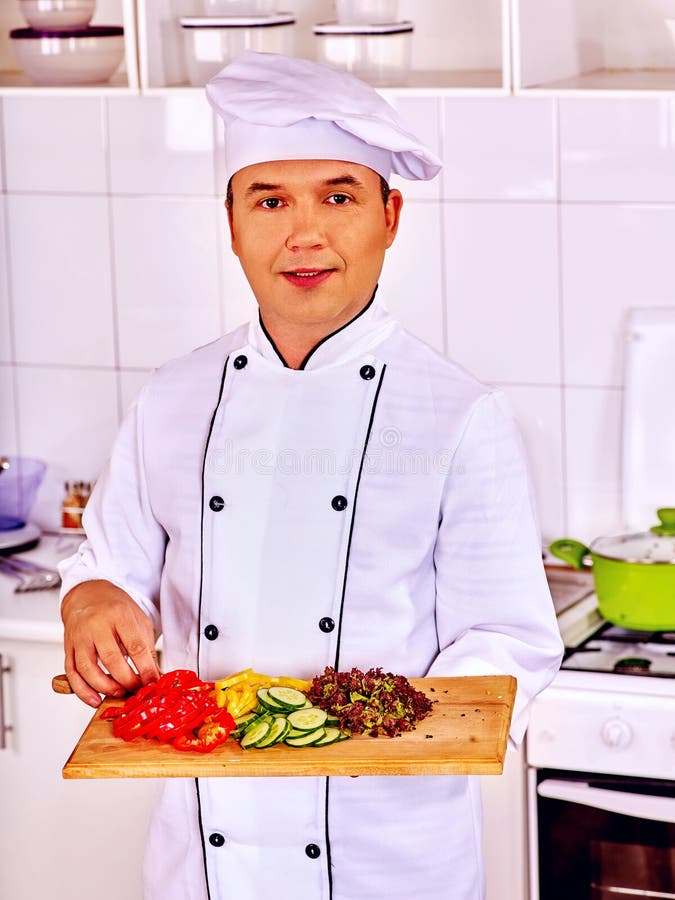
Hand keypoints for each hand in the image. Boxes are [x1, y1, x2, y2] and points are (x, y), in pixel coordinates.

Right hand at [61, 579, 160, 707]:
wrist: (87, 594)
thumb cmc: (114, 608)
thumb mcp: (138, 619)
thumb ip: (146, 647)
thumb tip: (155, 676)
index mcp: (119, 614)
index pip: (135, 646)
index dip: (145, 668)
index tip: (152, 682)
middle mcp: (96, 625)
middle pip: (111, 658)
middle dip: (126, 680)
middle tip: (136, 689)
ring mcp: (80, 637)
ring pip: (87, 668)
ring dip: (104, 687)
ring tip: (119, 693)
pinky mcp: (68, 648)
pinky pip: (71, 673)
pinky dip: (82, 691)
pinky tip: (95, 700)